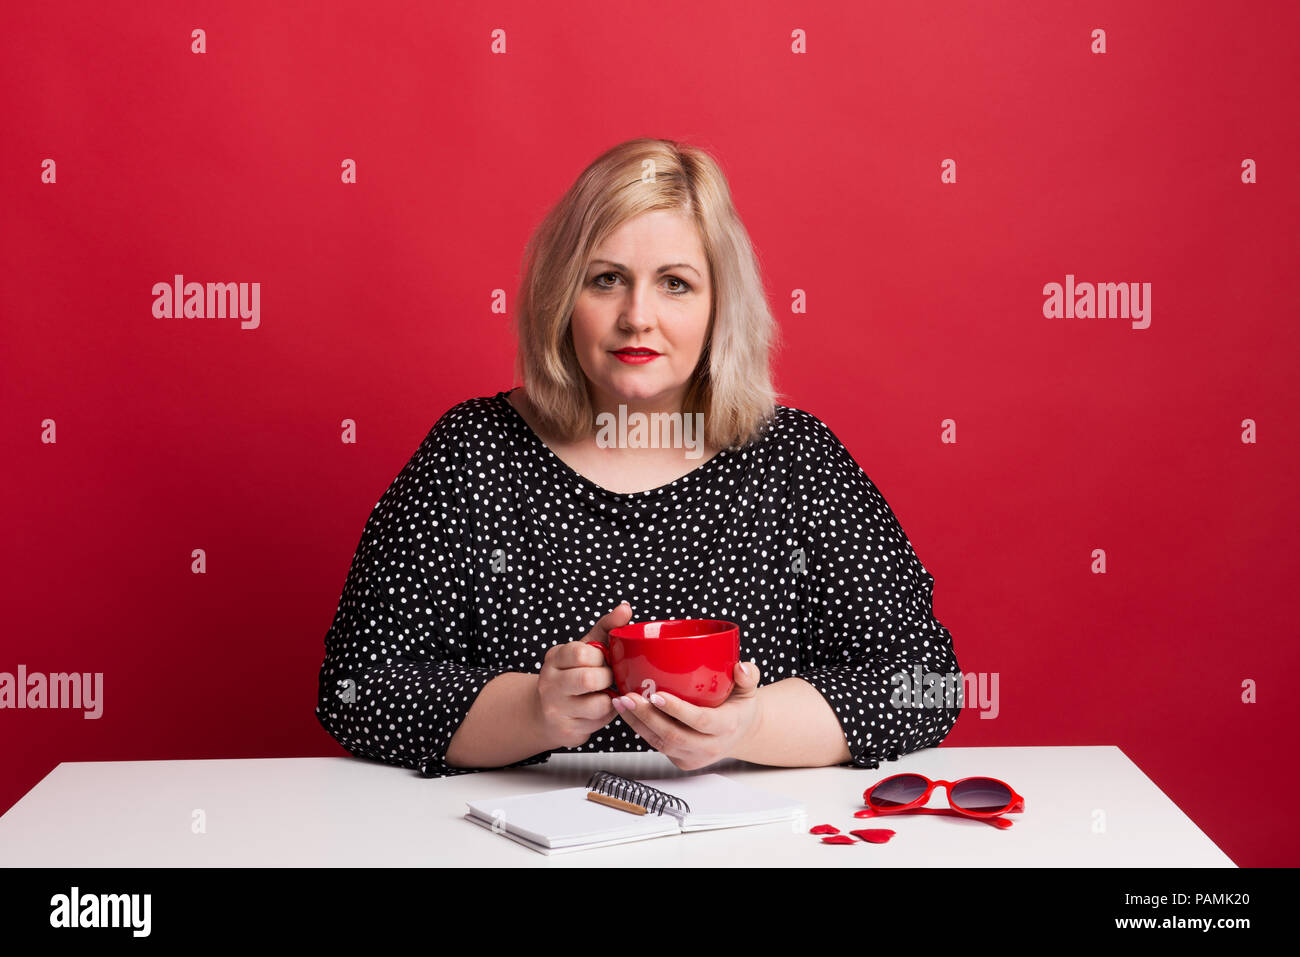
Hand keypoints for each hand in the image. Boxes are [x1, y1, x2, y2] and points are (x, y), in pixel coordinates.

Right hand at [534, 602, 629, 747]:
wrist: (548, 712)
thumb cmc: (573, 674)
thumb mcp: (586, 648)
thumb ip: (606, 628)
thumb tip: (625, 608)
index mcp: (554, 658)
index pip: (581, 652)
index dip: (600, 657)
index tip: (603, 659)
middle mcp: (549, 683)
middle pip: (588, 679)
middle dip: (607, 678)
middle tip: (609, 678)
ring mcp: (555, 709)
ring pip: (598, 705)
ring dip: (610, 699)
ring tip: (606, 694)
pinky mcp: (566, 731)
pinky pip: (598, 723)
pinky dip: (606, 716)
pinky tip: (600, 710)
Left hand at [612, 660, 762, 770]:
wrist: (741, 735)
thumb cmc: (740, 708)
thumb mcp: (749, 690)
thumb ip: (748, 677)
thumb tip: (740, 665)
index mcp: (726, 726)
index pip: (699, 721)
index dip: (677, 710)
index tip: (656, 695)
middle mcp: (709, 746)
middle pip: (672, 735)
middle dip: (646, 716)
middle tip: (628, 696)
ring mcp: (693, 757)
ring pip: (659, 743)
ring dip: (637, 722)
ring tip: (620, 701)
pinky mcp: (680, 761)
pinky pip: (657, 745)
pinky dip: (640, 728)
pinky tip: (627, 711)